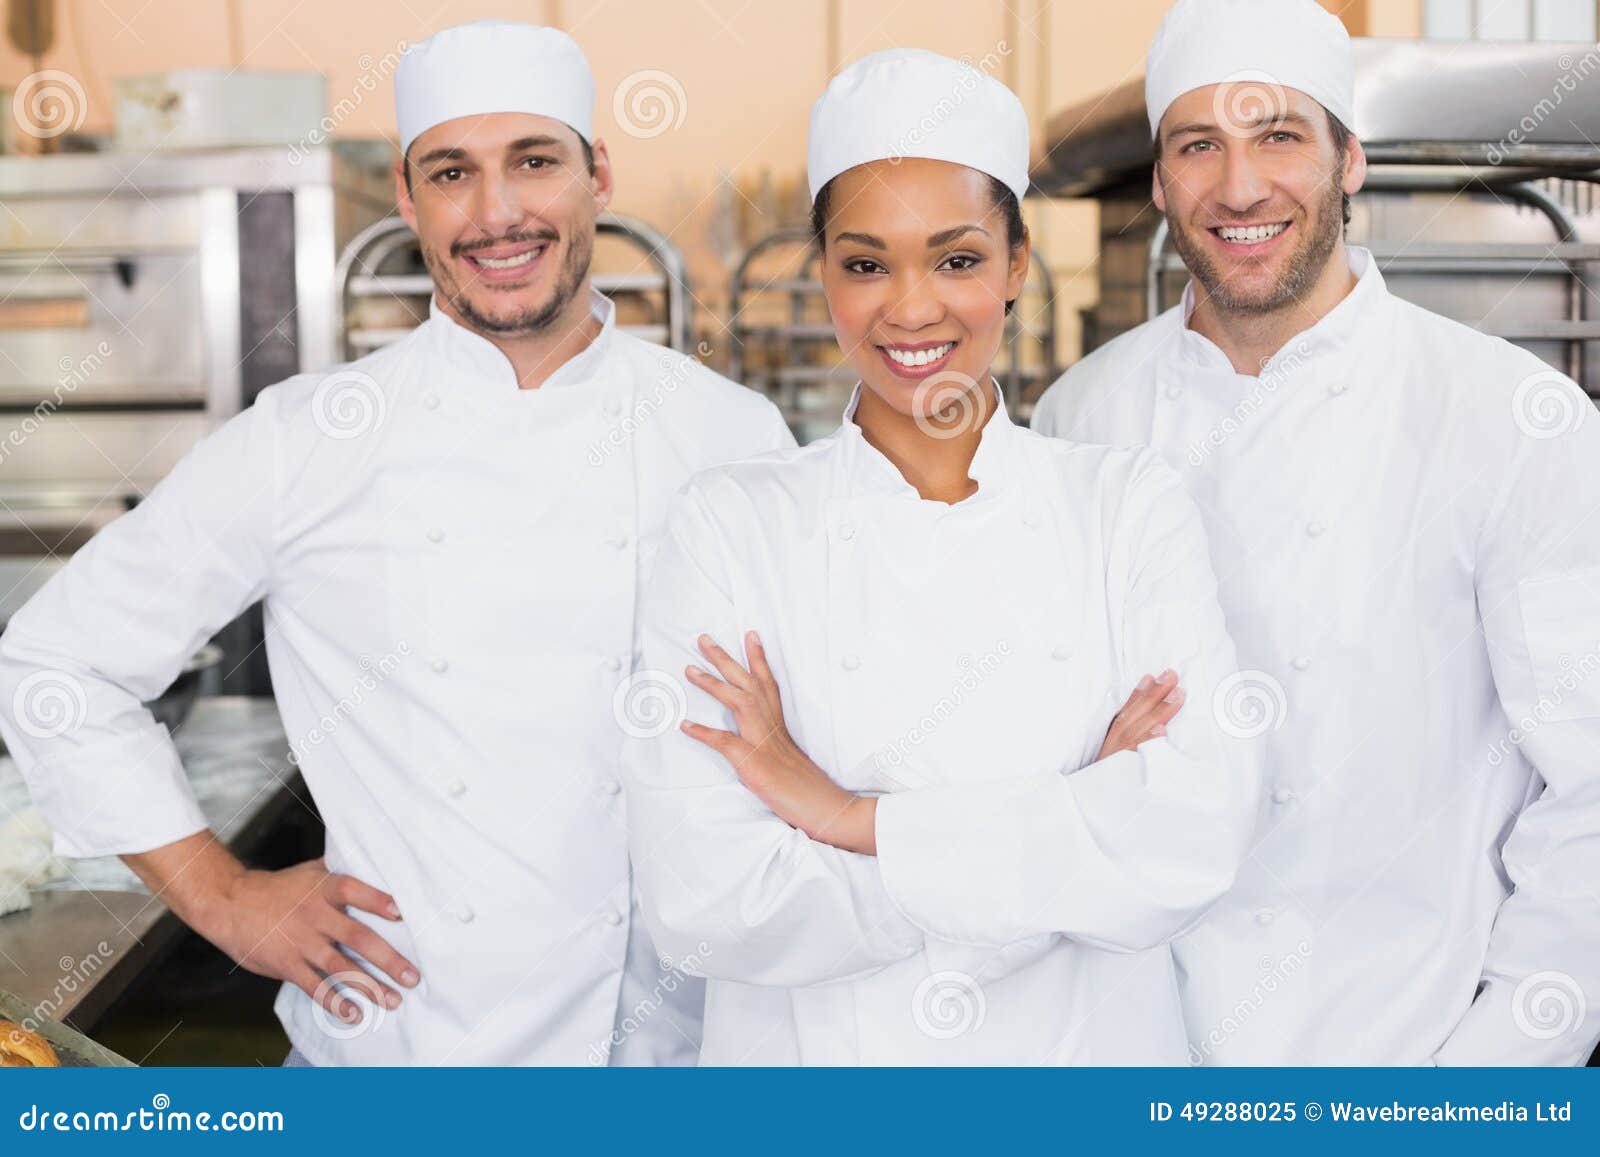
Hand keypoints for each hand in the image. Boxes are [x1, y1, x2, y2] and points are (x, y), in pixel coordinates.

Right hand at [199, 857, 418, 1023]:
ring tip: (392, 1000)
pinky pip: (314, 986)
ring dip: (369, 986)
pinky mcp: (286, 964)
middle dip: (388, 959)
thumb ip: (341, 870)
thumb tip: (375, 859)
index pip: (355, 891)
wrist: (230, 903)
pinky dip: (334, 1002)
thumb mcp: (310, 870)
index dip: (378, 901)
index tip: (402, 913)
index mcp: (323, 888)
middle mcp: (315, 916)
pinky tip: (353, 1014)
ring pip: (340, 967)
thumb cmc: (279, 887)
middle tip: (413, 977)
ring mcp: (301, 942)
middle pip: (357, 937)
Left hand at [681, 631, 876, 854]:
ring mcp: (764, 744)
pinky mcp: (754, 764)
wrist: (829, 810)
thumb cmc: (810, 792)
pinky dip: (704, 733)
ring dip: (712, 683)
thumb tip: (764, 749)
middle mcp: (773, 728)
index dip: (758, 658)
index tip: (749, 634)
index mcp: (781, 727)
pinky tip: (685, 725)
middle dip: (725, 658)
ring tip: (689, 669)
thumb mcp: (791, 764)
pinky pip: (726, 743)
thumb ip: (776, 750)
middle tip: (703, 638)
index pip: (769, 684)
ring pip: (738, 701)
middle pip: (749, 683)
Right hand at [1096, 669, 1184, 760]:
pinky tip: (1162, 731)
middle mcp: (1120, 738)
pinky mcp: (1129, 767)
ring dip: (1160, 710)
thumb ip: (1130, 726)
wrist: (1093, 794)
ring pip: (1144, 726)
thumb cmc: (1110, 768)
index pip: (1131, 705)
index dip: (1143, 690)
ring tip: (1176, 696)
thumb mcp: (1115, 744)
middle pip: (1140, 711)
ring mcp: (1126, 752)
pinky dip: (1150, 740)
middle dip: (1157, 693)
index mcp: (1117, 730)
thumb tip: (1155, 715)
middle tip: (1172, 677)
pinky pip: (1141, 752)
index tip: (1155, 675)